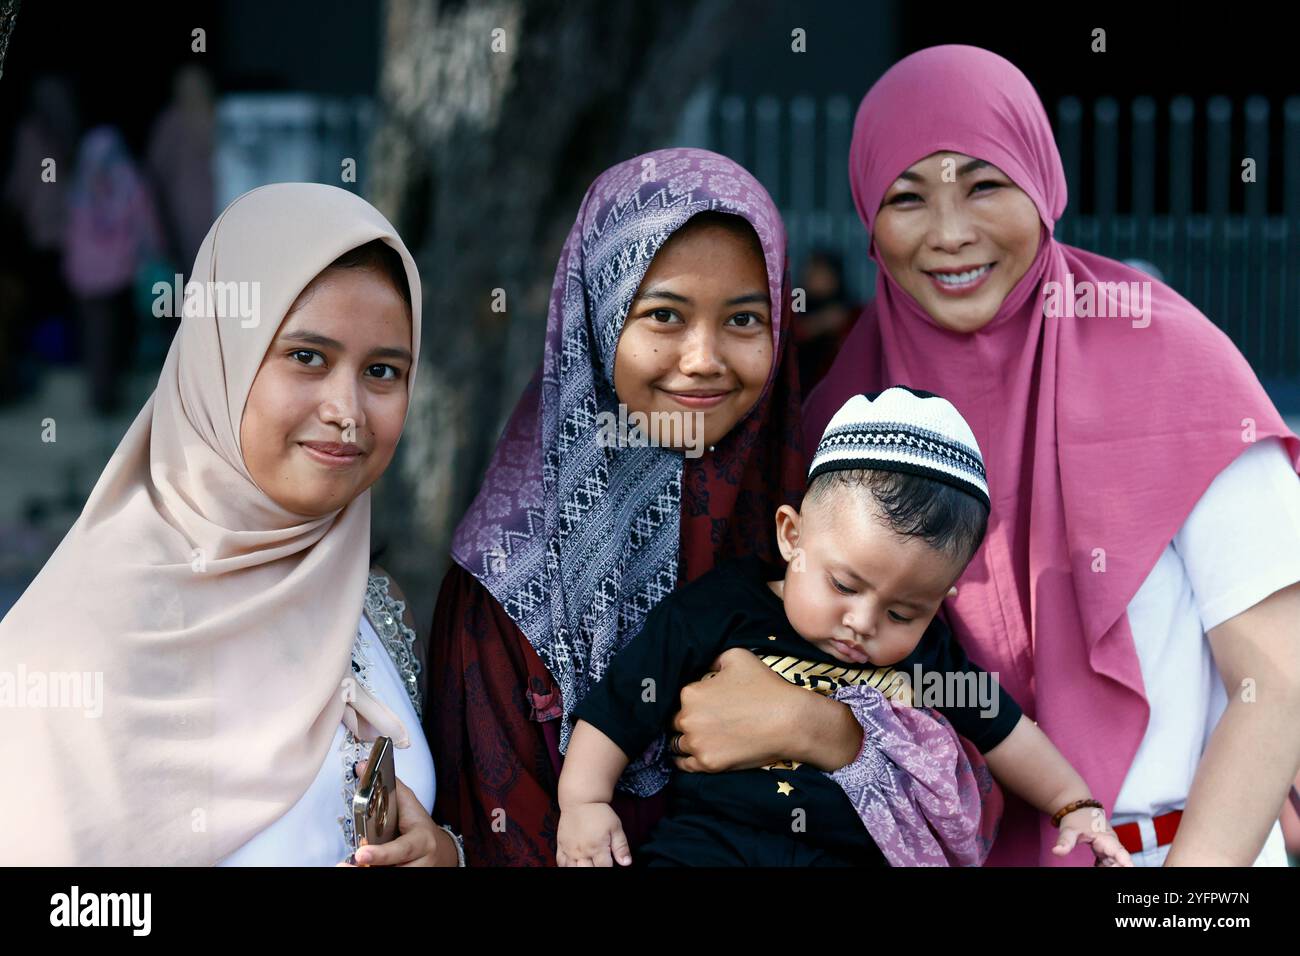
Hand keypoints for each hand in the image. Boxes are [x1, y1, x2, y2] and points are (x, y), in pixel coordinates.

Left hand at [336, 758, 444, 866]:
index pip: (402, 849)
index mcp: (422, 840)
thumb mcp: (409, 804)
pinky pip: (387, 876)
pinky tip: (359, 867)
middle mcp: (421, 861)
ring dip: (366, 870)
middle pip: (393, 868)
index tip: (361, 853)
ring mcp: (415, 872)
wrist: (437, 851)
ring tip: (347, 867)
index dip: (382, 854)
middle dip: (368, 868)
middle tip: (344, 866)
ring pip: (389, 874)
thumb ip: (388, 787)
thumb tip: (361, 767)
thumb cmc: (418, 825)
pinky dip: (373, 870)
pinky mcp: (407, 876)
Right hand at [556, 802, 631, 866]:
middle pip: (587, 871)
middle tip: (597, 864)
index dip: (608, 870)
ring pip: (572, 869)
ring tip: (586, 865)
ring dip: (579, 869)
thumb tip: (627, 863)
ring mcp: (570, 850)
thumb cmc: (599, 813)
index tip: (609, 865)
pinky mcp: (561, 845)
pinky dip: (565, 866)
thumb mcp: (616, 827)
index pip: (604, 869)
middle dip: (594, 870)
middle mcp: (582, 851)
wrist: (580, 800)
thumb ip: (621, 847)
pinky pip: (560, 862)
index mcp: (597, 848)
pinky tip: (572, 865)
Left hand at [671, 647, 801, 772]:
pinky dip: (687, 760)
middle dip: (688, 721)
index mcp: (690, 692)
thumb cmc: (765, 686)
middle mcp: (687, 718)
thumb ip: (712, 659)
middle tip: (705, 722)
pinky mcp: (708, 764)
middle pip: (675, 722)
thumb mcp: (736, 656)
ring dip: (686, 740)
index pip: (679, 699)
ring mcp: (697, 743)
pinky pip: (685, 765)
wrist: (788, 721)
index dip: (692, 701)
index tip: (705, 704)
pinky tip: (694, 755)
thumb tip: (704, 666)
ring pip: (678, 743)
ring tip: (701, 739)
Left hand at [1052, 808, 1133, 866]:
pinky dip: (1105, 868)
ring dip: (1111, 869)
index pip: (1119, 853)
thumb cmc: (1076, 818)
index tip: (1131, 869)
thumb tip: (1056, 851)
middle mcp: (1111, 844)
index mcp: (1106, 838)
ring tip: (1100, 870)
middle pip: (1118, 861)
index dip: (1126, 862)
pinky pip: (1107, 863)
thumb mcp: (1069, 829)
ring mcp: (1108, 848)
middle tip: (1105, 873)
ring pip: (1114, 863)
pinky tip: (1097, 870)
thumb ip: (1065, 841)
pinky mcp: (1103, 851)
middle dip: (1117, 868)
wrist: (1077, 808)